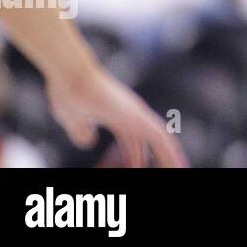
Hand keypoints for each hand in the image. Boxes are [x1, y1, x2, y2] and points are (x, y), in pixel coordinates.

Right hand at [46, 65, 188, 167]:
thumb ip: (81, 130)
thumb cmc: (67, 91)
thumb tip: (88, 142)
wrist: (69, 74)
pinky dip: (170, 151)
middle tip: (169, 172)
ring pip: (161, 140)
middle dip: (157, 160)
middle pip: (149, 143)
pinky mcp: (138, 115)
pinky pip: (160, 137)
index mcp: (118, 116)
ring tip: (179, 171)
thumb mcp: (72, 119)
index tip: (139, 171)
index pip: (133, 142)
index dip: (137, 158)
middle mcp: (132, 115)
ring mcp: (137, 114)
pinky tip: (177, 164)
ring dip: (170, 157)